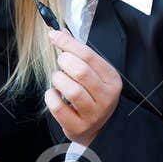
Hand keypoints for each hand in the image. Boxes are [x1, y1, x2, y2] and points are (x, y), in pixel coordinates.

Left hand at [42, 28, 122, 148]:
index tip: (54, 36)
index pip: (89, 55)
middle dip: (65, 62)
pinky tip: (53, 95)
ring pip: (72, 90)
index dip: (68, 43)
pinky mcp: (78, 127)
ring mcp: (93, 114)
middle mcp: (106, 97)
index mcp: (111, 79)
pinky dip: (51, 97)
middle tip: (61, 64)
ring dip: (58, 80)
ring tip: (58, 80)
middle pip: (81, 71)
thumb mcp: (93, 74)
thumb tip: (59, 32)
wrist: (99, 129)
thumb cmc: (92, 96)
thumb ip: (78, 54)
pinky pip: (58, 108)